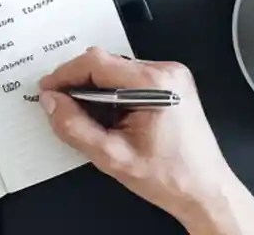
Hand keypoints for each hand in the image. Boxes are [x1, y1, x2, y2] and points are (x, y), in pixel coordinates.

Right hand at [38, 48, 253, 234]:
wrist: (206, 191)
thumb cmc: (169, 177)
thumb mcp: (112, 156)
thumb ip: (75, 127)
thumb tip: (50, 102)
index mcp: (155, 83)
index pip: (96, 63)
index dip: (65, 74)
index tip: (47, 91)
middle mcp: (166, 71)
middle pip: (106, 63)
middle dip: (79, 84)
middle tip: (60, 107)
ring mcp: (172, 76)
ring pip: (116, 70)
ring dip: (96, 90)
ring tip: (88, 119)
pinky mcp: (172, 84)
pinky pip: (130, 78)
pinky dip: (112, 93)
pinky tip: (110, 117)